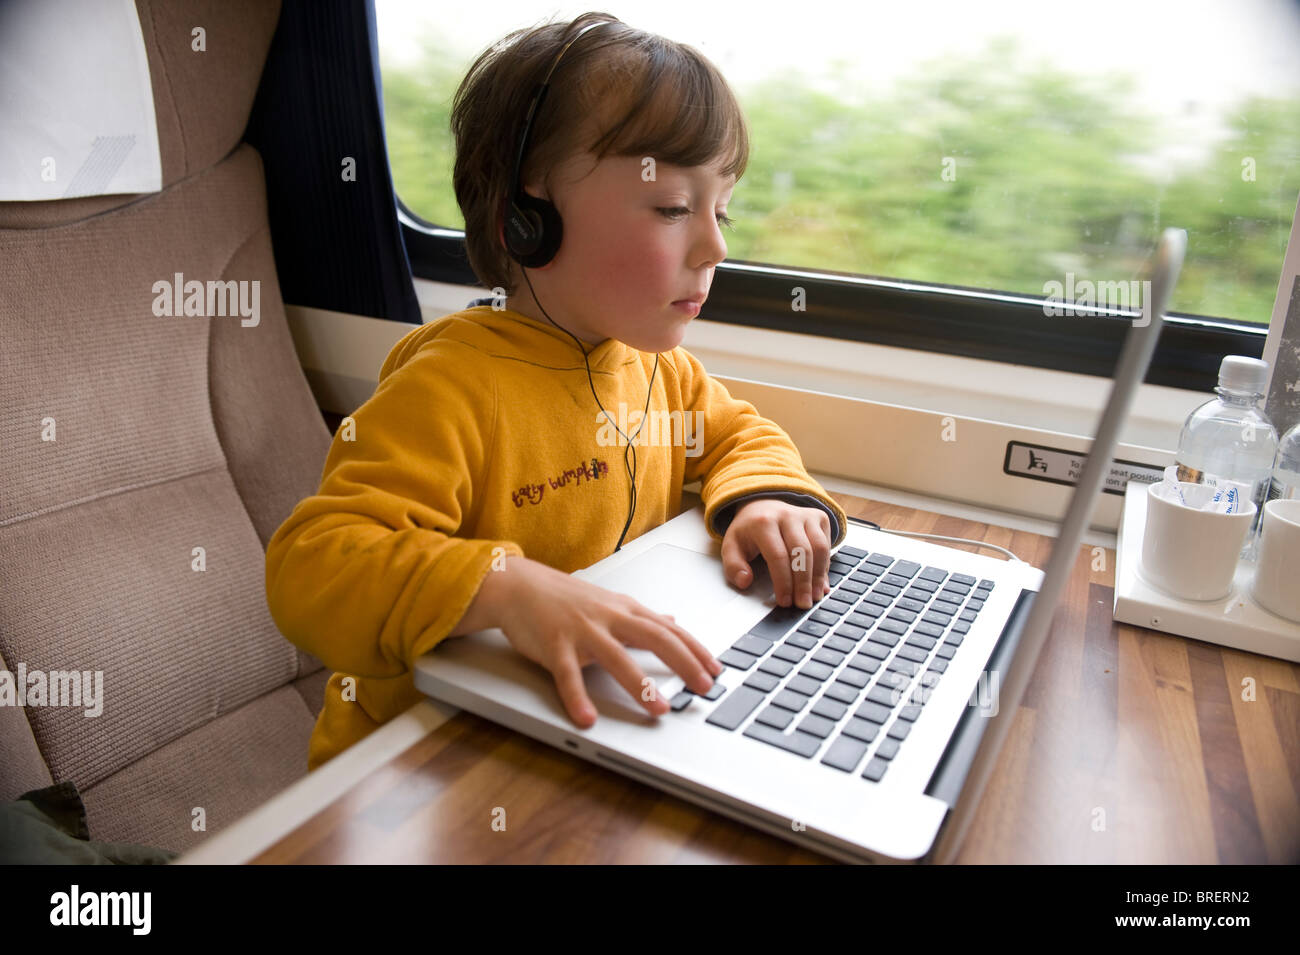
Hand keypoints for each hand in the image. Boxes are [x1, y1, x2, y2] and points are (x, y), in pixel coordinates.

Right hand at [494, 556, 723, 727]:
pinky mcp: (554, 645)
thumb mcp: (611, 603)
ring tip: (659, 710)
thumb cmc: (565, 598)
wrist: (519, 585)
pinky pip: (567, 675)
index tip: (716, 670)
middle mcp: (608, 618)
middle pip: (655, 638)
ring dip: (640, 685)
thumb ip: (643, 617)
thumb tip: (674, 621)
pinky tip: (587, 718)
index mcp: (625, 610)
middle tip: (704, 688)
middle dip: (684, 664)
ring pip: (616, 658)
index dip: (696, 650)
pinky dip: (577, 698)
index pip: (669, 630)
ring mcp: (581, 630)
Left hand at [722, 499, 831, 608]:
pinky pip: (827, 544)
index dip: (783, 581)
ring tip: (814, 596)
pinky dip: (825, 566)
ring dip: (818, 576)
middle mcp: (786, 515)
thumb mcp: (732, 546)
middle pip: (802, 552)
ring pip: (819, 548)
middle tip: (802, 603)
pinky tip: (821, 583)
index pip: (777, 555)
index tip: (784, 601)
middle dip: (803, 582)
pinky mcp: (818, 517)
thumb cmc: (749, 531)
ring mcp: (804, 515)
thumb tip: (744, 581)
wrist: (762, 506)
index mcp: (763, 522)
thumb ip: (733, 566)